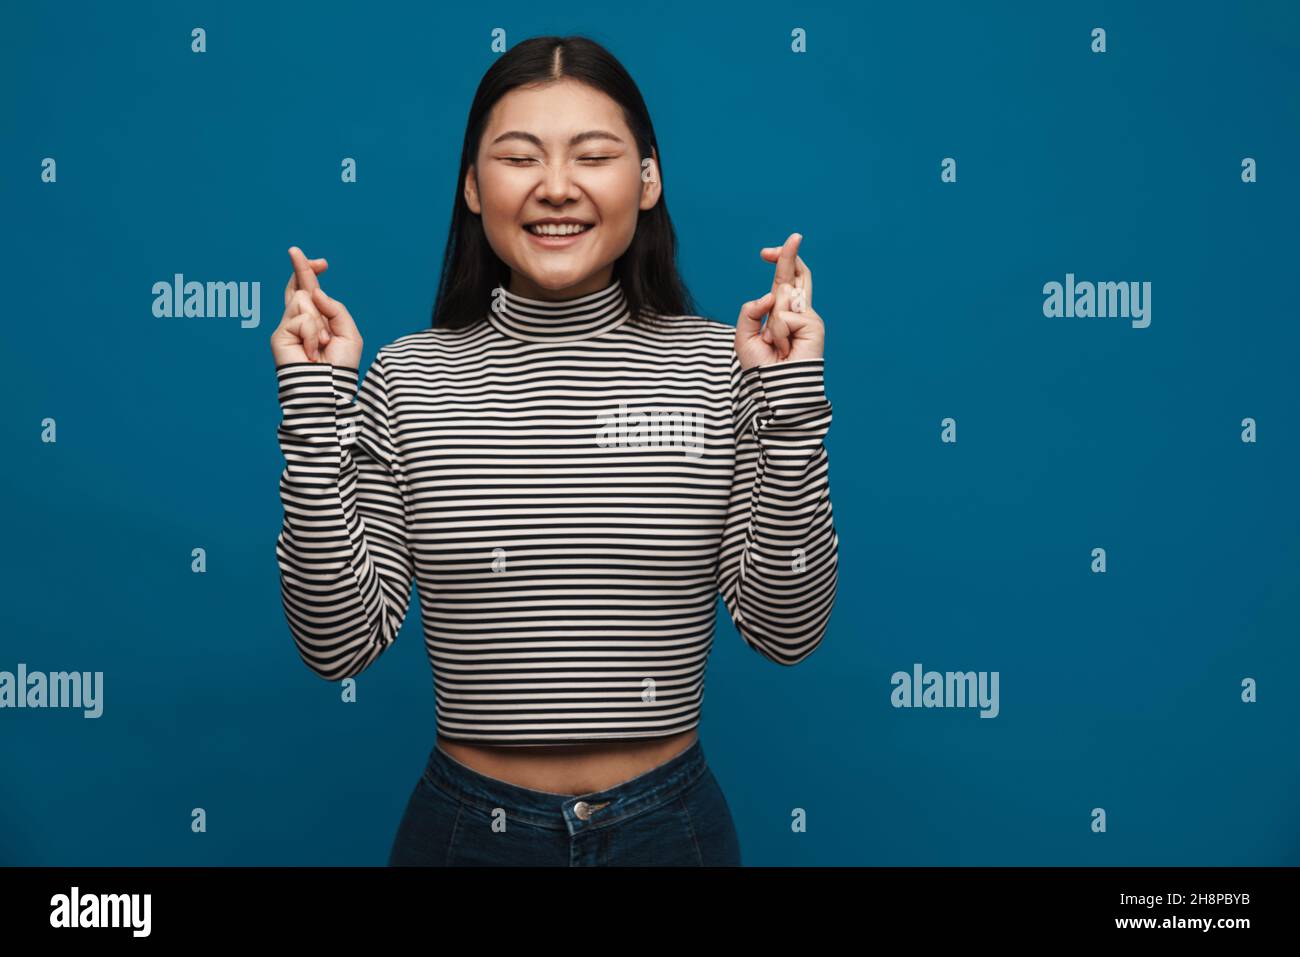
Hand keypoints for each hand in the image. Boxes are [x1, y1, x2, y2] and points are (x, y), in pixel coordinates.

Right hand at [269, 246, 363, 367]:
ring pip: (303, 300)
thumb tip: (315, 291)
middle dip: (299, 267)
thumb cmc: (340, 366)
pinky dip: (312, 334)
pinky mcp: (279, 335)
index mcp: (318, 320)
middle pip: (297, 287)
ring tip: (321, 345)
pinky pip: (301, 318)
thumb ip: (335, 309)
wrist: (328, 388)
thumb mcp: (348, 333)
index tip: (322, 263)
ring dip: (319, 322)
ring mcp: (288, 327)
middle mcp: (301, 321)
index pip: (311, 292)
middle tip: (294, 250)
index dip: (312, 274)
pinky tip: (311, 352)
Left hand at [735, 232, 824, 370]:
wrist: (777, 390)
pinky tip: (787, 348)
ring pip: (782, 297)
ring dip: (772, 324)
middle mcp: (797, 310)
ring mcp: (807, 316)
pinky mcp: (814, 324)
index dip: (780, 262)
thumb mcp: (744, 336)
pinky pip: (785, 315)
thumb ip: (750, 311)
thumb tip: (769, 294)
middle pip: (796, 275)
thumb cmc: (762, 368)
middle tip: (796, 235)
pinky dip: (779, 332)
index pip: (783, 280)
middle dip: (791, 254)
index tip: (767, 252)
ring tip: (778, 346)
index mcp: (782, 311)